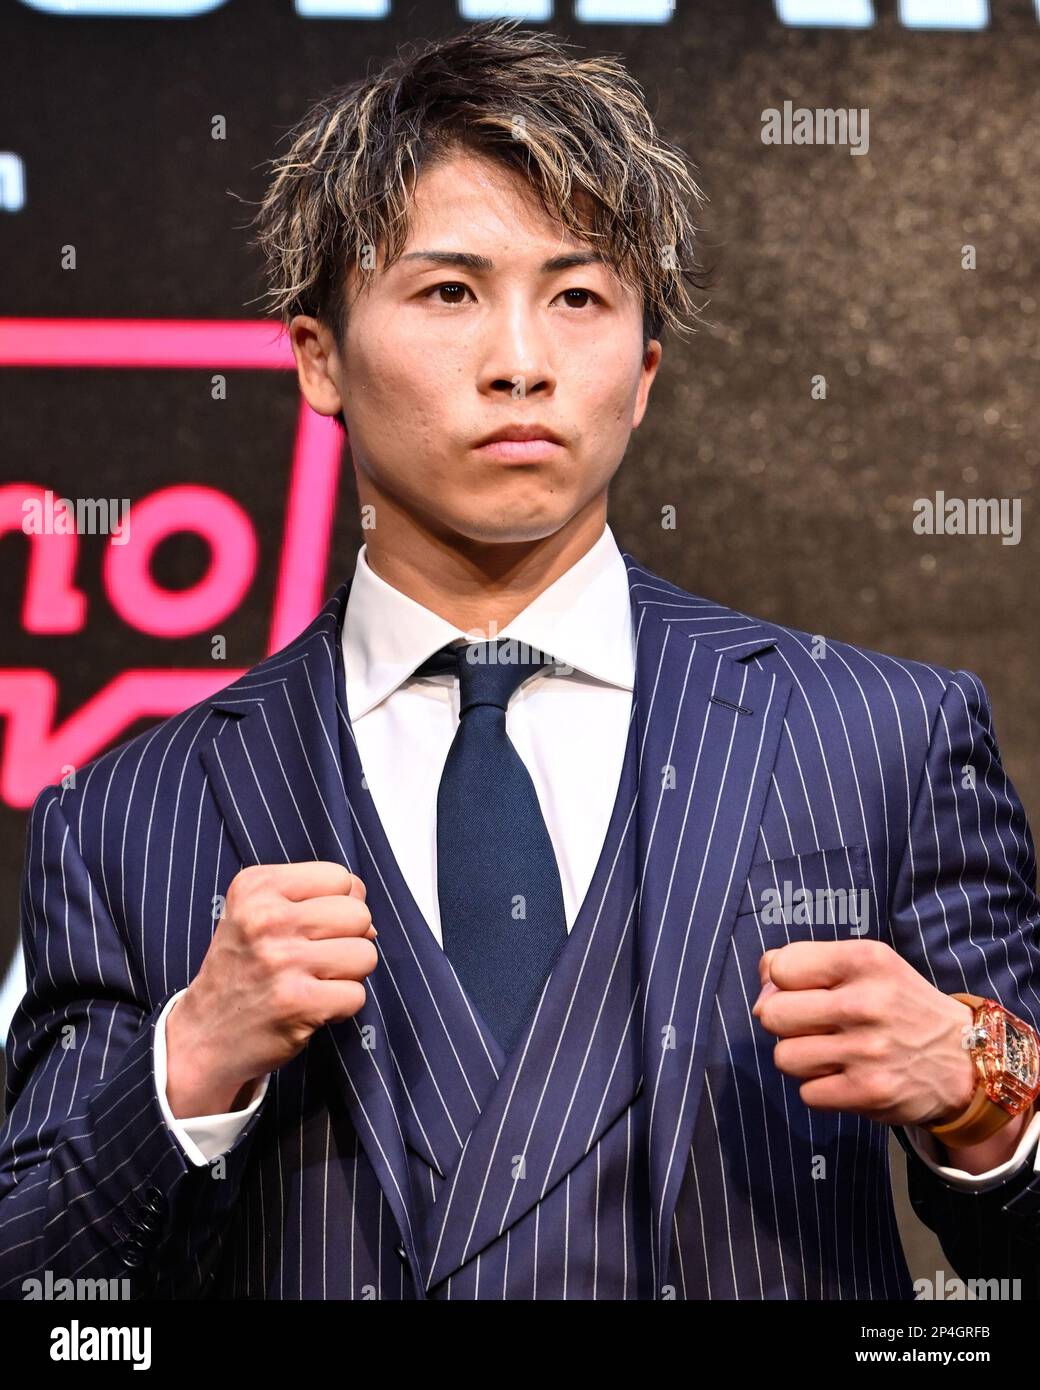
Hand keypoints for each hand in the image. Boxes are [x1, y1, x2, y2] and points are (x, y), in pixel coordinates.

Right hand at [165, 862, 377, 1117]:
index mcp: (256, 887)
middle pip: (359, 915)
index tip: (307, 928)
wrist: (202, 1037)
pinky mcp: (298, 1003)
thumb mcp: (259, 914)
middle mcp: (266, 919)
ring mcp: (281, 961)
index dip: (337, 905)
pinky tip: (310, 1008)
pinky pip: (357, 995)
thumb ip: (314, 897)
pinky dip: (341, 1007)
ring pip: (365, 954)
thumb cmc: (242, 970)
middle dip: (348, 940)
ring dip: (348, 975)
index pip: (340, 877)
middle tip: (313, 960)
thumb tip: (366, 910)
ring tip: (312, 982)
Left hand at [751, 939, 976, 1126]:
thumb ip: (807, 964)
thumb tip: (760, 990)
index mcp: (864, 960)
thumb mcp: (866, 966)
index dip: (782, 982)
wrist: (964, 1059)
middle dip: (785, 1023)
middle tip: (813, 1026)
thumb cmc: (900, 1005)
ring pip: (784, 1057)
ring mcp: (868, 1050)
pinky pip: (807, 1093)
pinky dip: (820, 1089)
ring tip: (831, 1053)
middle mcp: (866, 1002)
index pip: (781, 967)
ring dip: (800, 1058)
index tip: (805, 991)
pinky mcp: (870, 1092)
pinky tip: (845, 1077)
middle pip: (773, 1015)